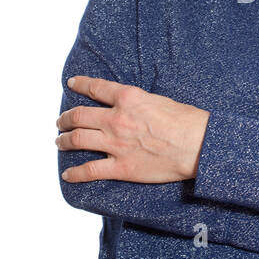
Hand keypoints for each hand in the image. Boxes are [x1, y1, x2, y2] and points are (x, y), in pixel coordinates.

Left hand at [56, 75, 210, 183]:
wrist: (198, 145)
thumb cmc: (187, 121)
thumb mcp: (159, 99)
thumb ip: (138, 102)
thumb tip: (131, 107)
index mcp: (127, 98)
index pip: (95, 88)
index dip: (80, 84)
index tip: (71, 84)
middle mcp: (116, 119)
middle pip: (79, 116)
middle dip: (65, 119)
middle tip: (60, 121)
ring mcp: (116, 144)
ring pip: (78, 140)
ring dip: (65, 141)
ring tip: (60, 141)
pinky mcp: (121, 167)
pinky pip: (90, 170)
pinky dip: (75, 174)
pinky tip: (67, 175)